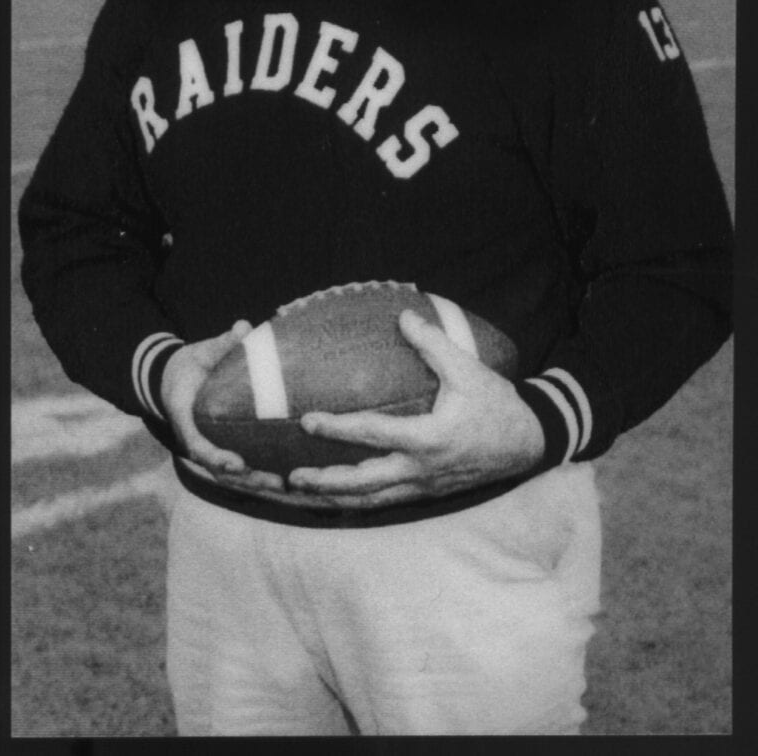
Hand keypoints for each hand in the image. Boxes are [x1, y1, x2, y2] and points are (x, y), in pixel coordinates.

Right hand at [160, 323, 285, 494]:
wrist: (173, 376)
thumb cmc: (189, 364)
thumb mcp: (200, 353)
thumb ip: (221, 344)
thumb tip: (243, 326)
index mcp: (185, 419)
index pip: (198, 445)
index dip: (216, 457)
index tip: (237, 463)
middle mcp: (196, 439)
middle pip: (220, 468)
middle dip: (248, 479)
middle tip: (277, 482)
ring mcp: (208, 446)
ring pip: (231, 473)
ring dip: (256, 482)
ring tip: (286, 485)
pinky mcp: (221, 445)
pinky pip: (239, 464)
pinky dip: (257, 473)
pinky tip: (283, 476)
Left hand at [287, 310, 545, 508]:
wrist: (529, 444)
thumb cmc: (497, 406)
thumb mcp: (469, 370)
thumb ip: (433, 344)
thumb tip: (403, 315)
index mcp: (430, 440)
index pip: (374, 435)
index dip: (338, 429)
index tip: (307, 421)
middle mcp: (422, 470)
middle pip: (364, 485)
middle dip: (325, 482)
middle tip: (290, 477)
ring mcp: (424, 488)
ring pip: (370, 502)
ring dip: (334, 500)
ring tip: (300, 492)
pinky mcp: (427, 494)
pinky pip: (384, 503)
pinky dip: (356, 503)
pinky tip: (334, 497)